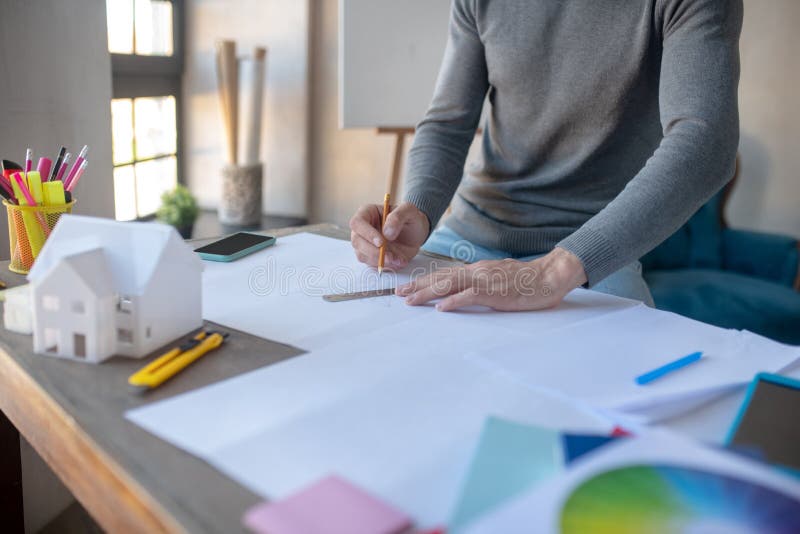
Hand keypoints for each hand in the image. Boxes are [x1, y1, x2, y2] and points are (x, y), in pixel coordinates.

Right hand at [349, 201, 429, 269]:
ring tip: (398, 259)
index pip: (357, 223)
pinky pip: (371, 264)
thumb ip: (398, 217)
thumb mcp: (409, 211)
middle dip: (374, 251)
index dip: (367, 234)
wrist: (416, 234)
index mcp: (367, 213)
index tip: (381, 242)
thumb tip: (386, 232)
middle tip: (391, 256)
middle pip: (357, 242)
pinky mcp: (371, 256)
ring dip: (380, 261)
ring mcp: (364, 244)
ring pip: (362, 255)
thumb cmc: (410, 219)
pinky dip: (385, 266)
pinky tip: (398, 261)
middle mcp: (362, 229)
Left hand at [397, 247, 587, 310]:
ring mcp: (484, 280)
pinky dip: (454, 301)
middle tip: (399, 294)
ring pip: (449, 285)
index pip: (445, 274)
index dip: (425, 280)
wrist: (549, 276)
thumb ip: (481, 283)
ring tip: (411, 301)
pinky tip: (441, 307)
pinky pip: (470, 296)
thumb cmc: (527, 281)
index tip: (408, 287)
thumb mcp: (498, 278)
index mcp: (477, 270)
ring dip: (428, 293)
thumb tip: (466, 291)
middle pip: (441, 278)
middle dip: (418, 286)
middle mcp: (477, 272)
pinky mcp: (494, 292)